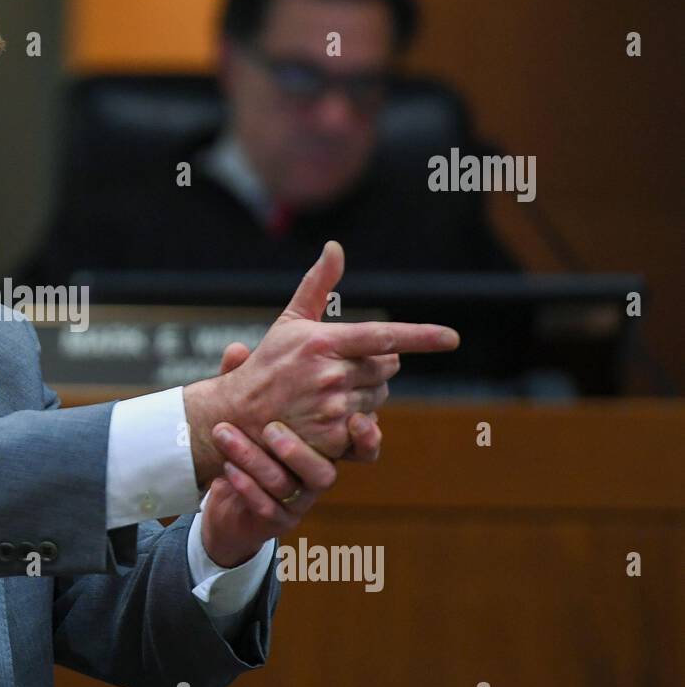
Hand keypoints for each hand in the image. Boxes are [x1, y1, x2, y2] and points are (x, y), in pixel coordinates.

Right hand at [184, 241, 456, 485]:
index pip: (382, 336)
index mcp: (322, 342)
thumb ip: (317, 285)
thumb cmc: (268, 365)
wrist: (236, 416)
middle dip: (376, 367)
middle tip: (345, 370)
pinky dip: (358, 422)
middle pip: (386, 369)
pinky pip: (366, 427)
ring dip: (366, 395)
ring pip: (378, 398)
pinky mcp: (331, 438)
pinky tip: (335, 416)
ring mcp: (331, 408)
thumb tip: (335, 247)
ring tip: (332, 394)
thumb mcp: (289, 322)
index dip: (422, 337)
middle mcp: (329, 374)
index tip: (451, 338)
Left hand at [198, 342, 373, 566]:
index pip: (358, 444)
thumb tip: (235, 348)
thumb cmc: (247, 441)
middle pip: (324, 470)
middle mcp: (315, 476)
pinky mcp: (274, 520)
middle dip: (298, 449)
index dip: (363, 436)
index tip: (354, 418)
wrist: (226, 491)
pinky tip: (228, 471)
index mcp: (323, 446)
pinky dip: (247, 488)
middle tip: (270, 429)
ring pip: (288, 487)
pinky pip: (265, 508)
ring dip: (259, 463)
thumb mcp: (248, 408)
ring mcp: (296, 502)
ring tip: (230, 439)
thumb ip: (245, 379)